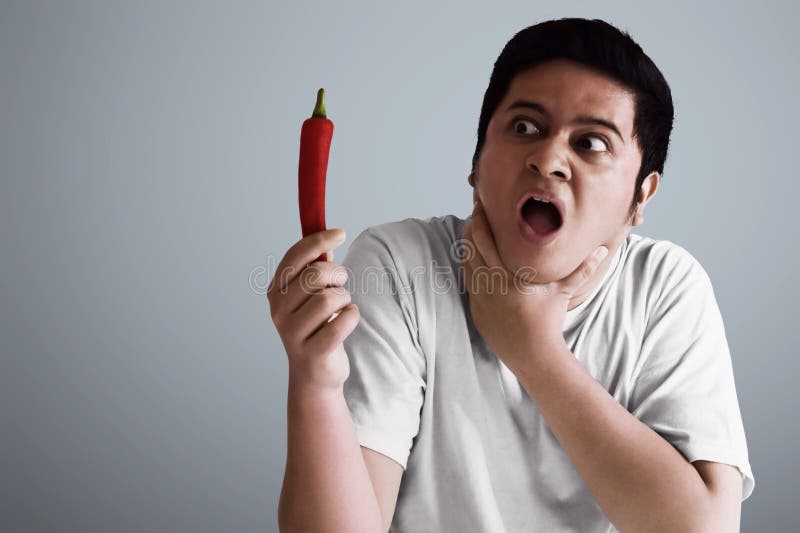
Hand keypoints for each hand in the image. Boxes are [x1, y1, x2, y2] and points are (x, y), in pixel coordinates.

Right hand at [266, 228, 359, 393]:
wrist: (314, 374)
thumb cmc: (316, 326)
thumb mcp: (310, 294)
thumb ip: (315, 266)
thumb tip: (329, 237)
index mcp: (275, 291)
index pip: (295, 256)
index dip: (319, 240)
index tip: (340, 233)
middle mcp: (278, 310)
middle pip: (317, 274)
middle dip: (338, 275)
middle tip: (340, 286)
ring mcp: (293, 333)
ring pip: (331, 298)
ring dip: (345, 299)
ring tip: (340, 309)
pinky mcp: (313, 351)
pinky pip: (344, 321)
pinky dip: (352, 317)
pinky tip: (345, 323)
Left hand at [461, 199, 607, 373]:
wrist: (533, 355)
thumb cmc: (548, 321)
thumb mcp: (563, 293)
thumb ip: (581, 270)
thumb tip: (602, 250)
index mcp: (507, 277)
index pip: (484, 240)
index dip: (479, 220)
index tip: (479, 204)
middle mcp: (489, 286)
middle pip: (469, 248)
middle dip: (471, 228)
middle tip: (476, 212)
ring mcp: (479, 298)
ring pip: (465, 264)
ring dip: (467, 246)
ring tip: (473, 230)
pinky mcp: (475, 310)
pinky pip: (467, 282)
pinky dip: (468, 267)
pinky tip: (472, 258)